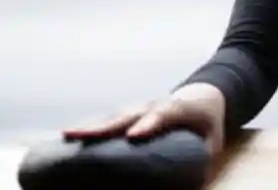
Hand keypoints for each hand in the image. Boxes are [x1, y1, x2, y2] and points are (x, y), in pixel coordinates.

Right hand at [62, 83, 226, 154]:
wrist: (204, 96)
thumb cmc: (206, 124)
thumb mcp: (212, 143)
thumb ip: (201, 165)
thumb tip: (193, 189)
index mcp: (176, 109)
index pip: (161, 116)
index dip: (147, 125)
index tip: (133, 136)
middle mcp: (151, 105)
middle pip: (125, 115)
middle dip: (102, 126)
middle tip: (78, 136)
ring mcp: (136, 108)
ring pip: (110, 116)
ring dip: (89, 126)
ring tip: (65, 136)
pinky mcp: (127, 113)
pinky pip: (106, 120)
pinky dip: (88, 127)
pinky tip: (68, 138)